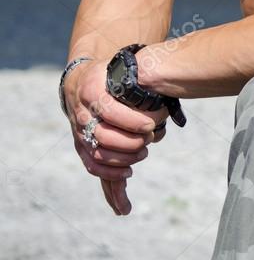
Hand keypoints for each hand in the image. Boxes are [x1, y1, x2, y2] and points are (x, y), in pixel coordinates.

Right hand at [63, 59, 169, 214]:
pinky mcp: (83, 148)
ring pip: (98, 157)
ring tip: (141, 157)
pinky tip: (126, 192)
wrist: (81, 82)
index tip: (152, 125)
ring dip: (122, 163)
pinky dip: (111, 183)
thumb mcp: (123, 68)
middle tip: (148, 142)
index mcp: (92, 90)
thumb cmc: (111, 74)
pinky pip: (94, 170)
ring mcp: (80, 133)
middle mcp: (82, 114)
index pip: (111, 110)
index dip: (133, 121)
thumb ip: (140, 76)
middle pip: (104, 137)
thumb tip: (168, 86)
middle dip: (130, 143)